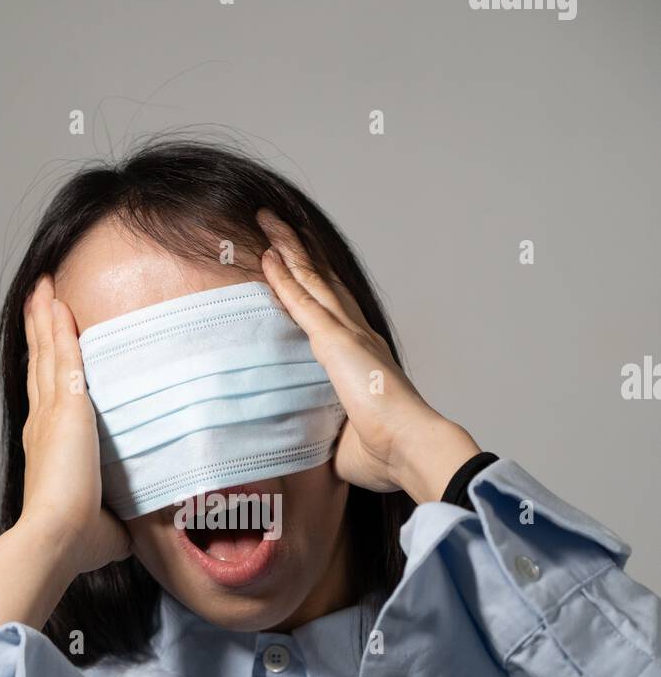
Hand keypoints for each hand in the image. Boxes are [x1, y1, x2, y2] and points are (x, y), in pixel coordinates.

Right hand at [18, 273, 131, 573]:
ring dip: (44, 317)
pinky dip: (56, 326)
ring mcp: (51, 412)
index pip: (47, 396)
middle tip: (37, 299)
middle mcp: (44, 423)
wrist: (58, 537)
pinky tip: (56, 300)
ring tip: (42, 287)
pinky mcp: (66, 407)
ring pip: (48, 352)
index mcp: (48, 446)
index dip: (45, 368)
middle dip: (39, 330)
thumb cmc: (79, 540)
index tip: (45, 346)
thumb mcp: (106, 524)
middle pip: (41, 363)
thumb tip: (133, 529)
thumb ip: (117, 515)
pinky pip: (62, 354)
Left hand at [256, 209, 481, 503]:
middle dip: (300, 253)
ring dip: (288, 249)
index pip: (333, 312)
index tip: (297, 267)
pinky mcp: (335, 341)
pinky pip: (301, 300)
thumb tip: (318, 455)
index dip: (314, 286)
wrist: (410, 449)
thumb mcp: (347, 444)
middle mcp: (359, 336)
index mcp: (365, 358)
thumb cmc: (387, 456)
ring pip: (312, 279)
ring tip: (268, 221)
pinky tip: (266, 255)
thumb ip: (331, 437)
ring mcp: (348, 334)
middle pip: (323, 282)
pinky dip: (283, 276)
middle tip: (279, 227)